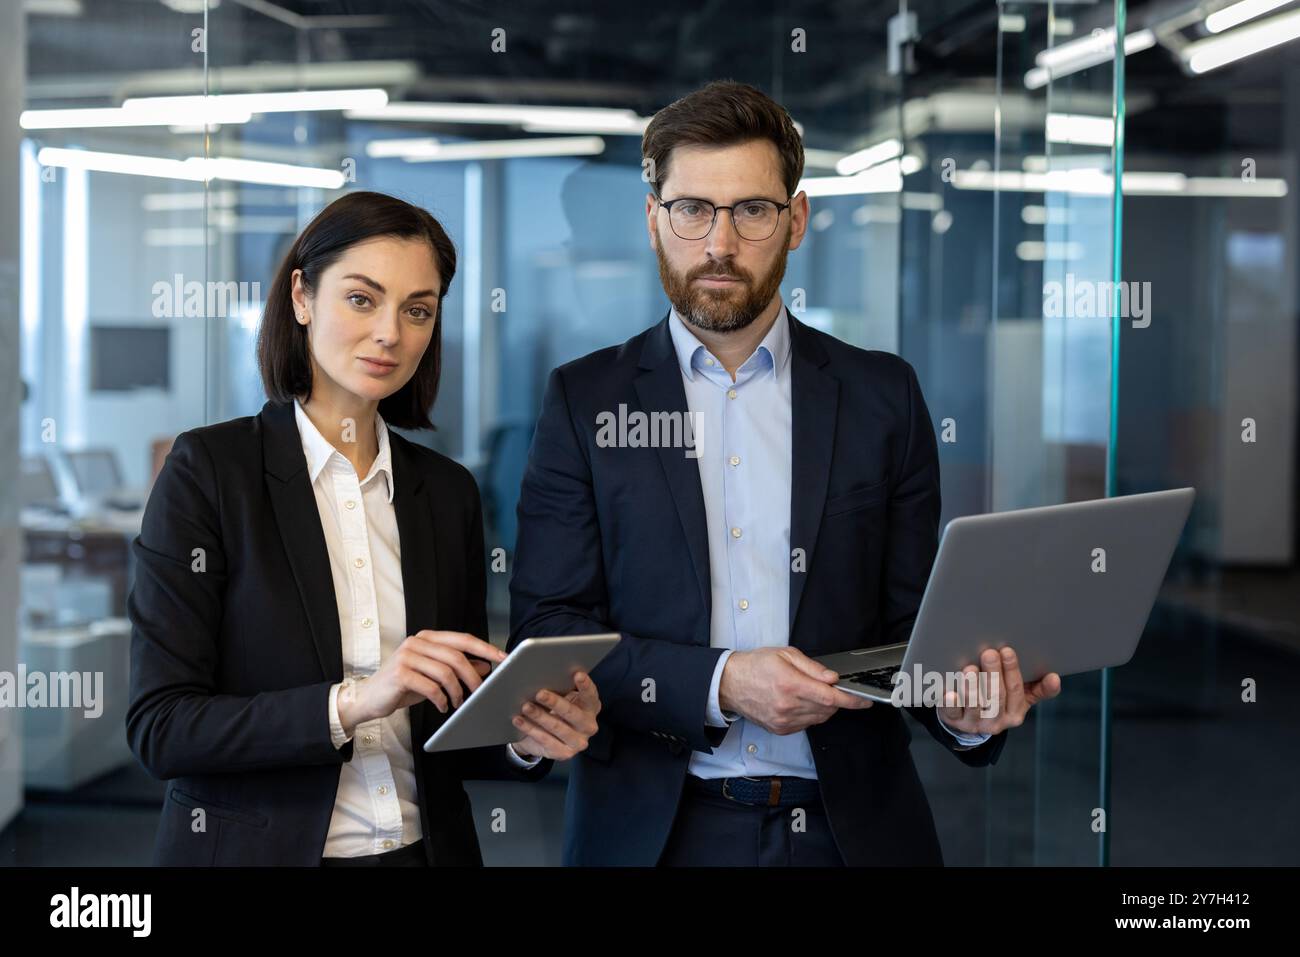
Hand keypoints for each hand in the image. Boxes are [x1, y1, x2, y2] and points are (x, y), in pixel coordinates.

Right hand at [338, 630, 504, 734]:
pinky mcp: (400, 673)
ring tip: (457, 704)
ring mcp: (407, 656)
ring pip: (446, 672)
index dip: (485, 648)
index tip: (504, 658)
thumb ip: (457, 668)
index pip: (462, 639)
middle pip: (456, 656)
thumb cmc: (403, 685)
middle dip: (473, 677)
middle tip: (480, 693)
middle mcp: (417, 642)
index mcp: (427, 637)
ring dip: (457, 692)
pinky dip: (441, 699)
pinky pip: (431, 687)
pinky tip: (442, 707)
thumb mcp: (434, 676)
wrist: (369, 698)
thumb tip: (485, 666)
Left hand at [511, 671, 600, 760]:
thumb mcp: (560, 695)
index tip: (577, 674)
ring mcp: (578, 741)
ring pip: (558, 728)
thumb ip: (557, 683)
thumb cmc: (555, 708)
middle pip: (573, 713)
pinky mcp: (564, 753)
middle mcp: (589, 725)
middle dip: (555, 702)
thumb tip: (539, 666)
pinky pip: (546, 741)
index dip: (585, 685)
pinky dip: (530, 730)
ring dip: (540, 716)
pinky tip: (519, 720)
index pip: (591, 695)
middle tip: (540, 693)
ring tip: (525, 706)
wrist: (547, 736)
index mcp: (591, 706)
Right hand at [718, 646, 871, 735]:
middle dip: (836, 700)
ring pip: (819, 718)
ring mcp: (784, 720)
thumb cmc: (755, 666)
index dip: (851, 700)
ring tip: (810, 692)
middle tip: (830, 687)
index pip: (830, 697)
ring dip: (824, 707)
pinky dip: (811, 714)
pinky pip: (807, 724)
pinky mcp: (780, 729)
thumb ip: (812, 667)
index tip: (864, 700)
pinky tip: (800, 702)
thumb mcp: (785, 655)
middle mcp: (788, 706)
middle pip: (827, 709)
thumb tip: (832, 678)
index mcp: (790, 684)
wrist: (730, 683)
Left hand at [937, 645, 1061, 735]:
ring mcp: (975, 723)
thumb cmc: (998, 700)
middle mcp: (996, 721)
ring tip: (969, 669)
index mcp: (1015, 713)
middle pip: (996, 697)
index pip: (1016, 690)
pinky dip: (951, 703)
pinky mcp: (955, 722)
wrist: (969, 721)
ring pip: (975, 706)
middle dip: (993, 674)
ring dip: (973, 688)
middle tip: (988, 653)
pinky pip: (953, 713)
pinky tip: (949, 692)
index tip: (1007, 650)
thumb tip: (1055, 678)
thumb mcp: (1020, 697)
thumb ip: (1038, 688)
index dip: (1012, 670)